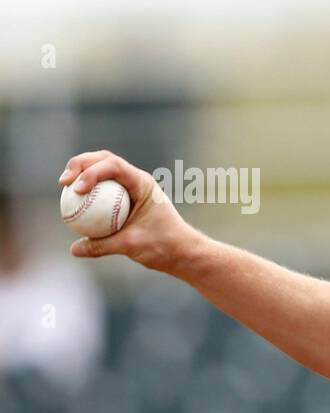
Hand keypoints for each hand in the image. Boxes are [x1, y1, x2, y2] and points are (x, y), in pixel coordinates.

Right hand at [58, 150, 203, 274]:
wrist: (182, 252)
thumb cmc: (164, 247)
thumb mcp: (131, 246)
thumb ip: (102, 246)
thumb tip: (74, 249)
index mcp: (142, 183)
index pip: (113, 165)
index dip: (90, 172)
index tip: (76, 189)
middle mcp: (136, 180)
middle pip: (103, 160)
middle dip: (80, 165)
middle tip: (63, 182)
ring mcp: (130, 188)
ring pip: (101, 171)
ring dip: (81, 173)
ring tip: (64, 187)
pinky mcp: (125, 199)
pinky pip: (103, 190)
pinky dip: (88, 192)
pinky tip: (73, 204)